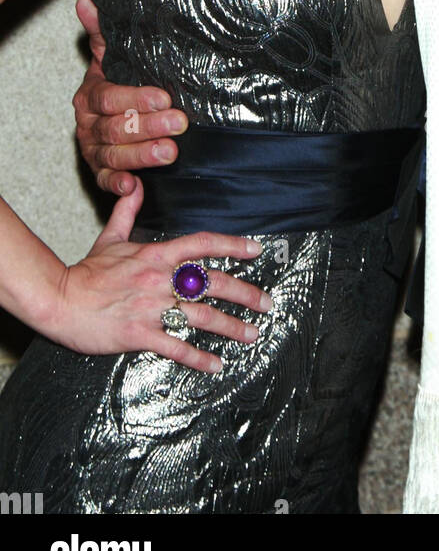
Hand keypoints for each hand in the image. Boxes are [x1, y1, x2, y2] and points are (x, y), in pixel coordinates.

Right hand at [49, 179, 272, 373]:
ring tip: (252, 334)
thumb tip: (134, 186)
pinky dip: (199, 358)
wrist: (59, 300)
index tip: (255, 250)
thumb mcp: (110, 238)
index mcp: (156, 255)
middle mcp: (160, 280)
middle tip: (266, 302)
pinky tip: (216, 364)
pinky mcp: (140, 334)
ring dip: (232, 327)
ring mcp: (151, 308)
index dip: (232, 245)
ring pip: (202, 316)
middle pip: (213, 283)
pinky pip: (176, 347)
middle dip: (245, 293)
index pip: (203, 244)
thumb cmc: (86, 273)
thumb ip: (127, 211)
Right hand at [74, 0, 188, 196]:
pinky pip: (105, 181)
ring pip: (114, 156)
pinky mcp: (101, 172)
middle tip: (179, 123)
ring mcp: (94, 150)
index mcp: (91, 94)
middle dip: (148, 126)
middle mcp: (89, 124)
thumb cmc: (121, 80)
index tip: (164, 97)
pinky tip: (134, 187)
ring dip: (141, 156)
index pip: (110, 98)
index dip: (136, 98)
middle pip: (115, 128)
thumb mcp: (115, 55)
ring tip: (170, 153)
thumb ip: (103, 31)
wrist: (117, 112)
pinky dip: (118, 184)